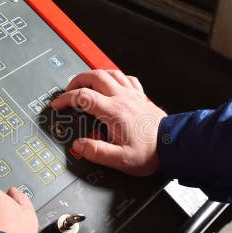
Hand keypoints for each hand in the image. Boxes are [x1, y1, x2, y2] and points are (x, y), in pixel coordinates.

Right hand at [50, 70, 166, 175]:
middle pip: (94, 76)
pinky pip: (126, 78)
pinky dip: (114, 77)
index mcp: (113, 112)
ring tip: (85, 82)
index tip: (58, 104)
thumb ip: (97, 152)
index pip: (83, 97)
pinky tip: (112, 83)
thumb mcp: (120, 159)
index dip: (66, 98)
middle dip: (76, 81)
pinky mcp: (141, 97)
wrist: (173, 146)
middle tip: (68, 90)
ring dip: (94, 75)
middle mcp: (122, 99)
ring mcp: (132, 95)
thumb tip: (79, 146)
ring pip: (110, 73)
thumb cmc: (150, 152)